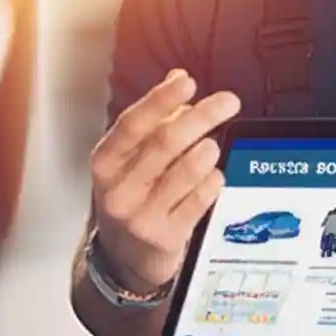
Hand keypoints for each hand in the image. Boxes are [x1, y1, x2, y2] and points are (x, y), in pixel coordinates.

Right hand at [89, 69, 240, 292]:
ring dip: (208, 150)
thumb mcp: (130, 158)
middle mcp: (118, 189)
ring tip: (212, 145)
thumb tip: (177, 77)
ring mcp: (141, 216)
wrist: (123, 257)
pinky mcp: (166, 237)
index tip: (188, 82)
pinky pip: (201, 199)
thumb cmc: (131, 195)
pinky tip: (211, 176)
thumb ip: (154, 118)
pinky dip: (212, 180)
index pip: (133, 124)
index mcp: (105, 162)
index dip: (161, 100)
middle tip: (229, 102)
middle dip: (202, 116)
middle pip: (165, 142)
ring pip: (187, 171)